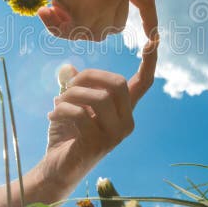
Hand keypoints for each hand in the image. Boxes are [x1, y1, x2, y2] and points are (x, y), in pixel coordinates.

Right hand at [18, 0, 157, 41]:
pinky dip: (57, 28)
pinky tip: (43, 11)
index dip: (149, 21)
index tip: (154, 38)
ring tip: (50, 8)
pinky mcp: (88, 11)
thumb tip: (92, 22)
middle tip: (61, 11)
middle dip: (90, 25)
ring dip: (71, 28)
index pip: (145, 1)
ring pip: (95, 33)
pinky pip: (74, 33)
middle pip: (115, 26)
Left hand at [40, 39, 157, 188]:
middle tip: (67, 84)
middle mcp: (126, 122)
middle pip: (118, 83)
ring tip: (57, 101)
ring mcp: (115, 135)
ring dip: (72, 94)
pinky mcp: (99, 145)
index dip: (150, 60)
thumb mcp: (70, 104)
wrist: (56, 168)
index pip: (144, 82)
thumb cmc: (66, 134)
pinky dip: (62, 110)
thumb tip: (68, 68)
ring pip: (100, 98)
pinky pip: (81, 115)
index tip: (155, 38)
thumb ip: (73, 86)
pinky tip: (52, 114)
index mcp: (124, 110)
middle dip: (89, 76)